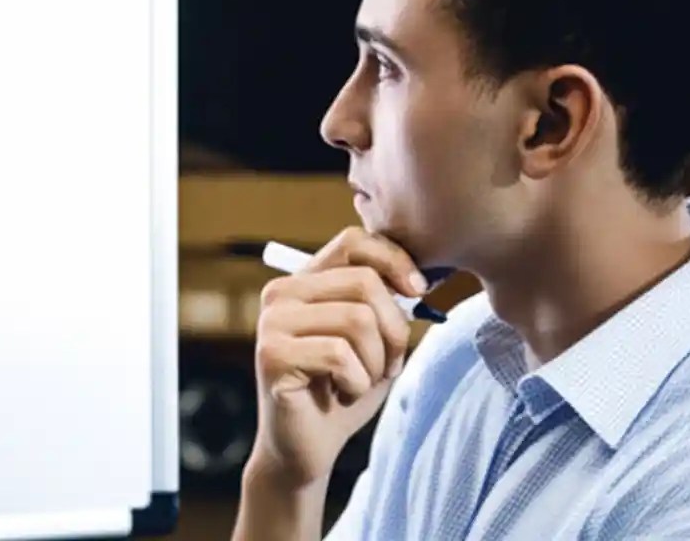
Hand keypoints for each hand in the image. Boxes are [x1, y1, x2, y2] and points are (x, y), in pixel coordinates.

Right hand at [247, 227, 426, 486]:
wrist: (307, 446)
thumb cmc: (344, 388)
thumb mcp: (374, 339)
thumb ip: (384, 303)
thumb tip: (414, 281)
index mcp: (305, 280)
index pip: (354, 242)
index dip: (394, 260)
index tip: (418, 292)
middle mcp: (281, 293)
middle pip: (364, 283)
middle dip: (393, 330)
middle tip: (388, 364)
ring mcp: (272, 322)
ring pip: (357, 319)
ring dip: (376, 361)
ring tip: (361, 381)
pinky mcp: (271, 355)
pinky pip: (340, 355)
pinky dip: (357, 382)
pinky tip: (342, 393)